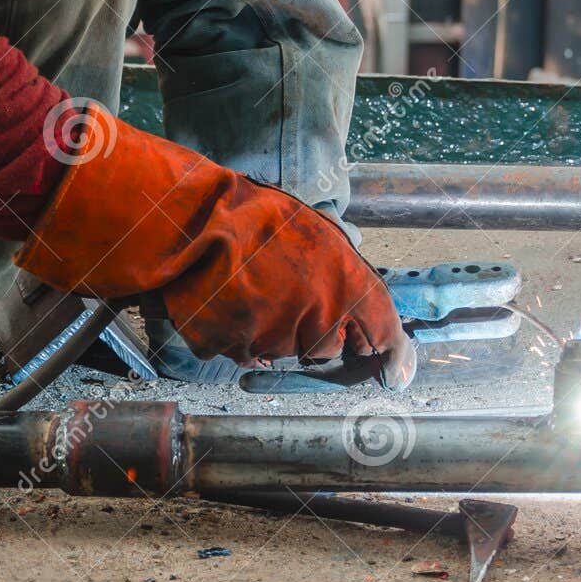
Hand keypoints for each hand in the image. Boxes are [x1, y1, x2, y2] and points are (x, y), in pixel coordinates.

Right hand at [20, 106, 415, 389]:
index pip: (383, 333)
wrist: (184, 219)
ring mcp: (267, 340)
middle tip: (284, 284)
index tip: (396, 366)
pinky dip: (233, 330)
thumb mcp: (314, 232)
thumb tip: (374, 316)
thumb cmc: (249, 215)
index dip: (389, 350)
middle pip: (325, 346)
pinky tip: (224, 295)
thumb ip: (348, 276)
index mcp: (342, 285)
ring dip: (270, 326)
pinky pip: (239, 348)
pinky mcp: (228, 349)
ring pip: (280, 350)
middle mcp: (313, 320)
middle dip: (313, 326)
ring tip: (247, 280)